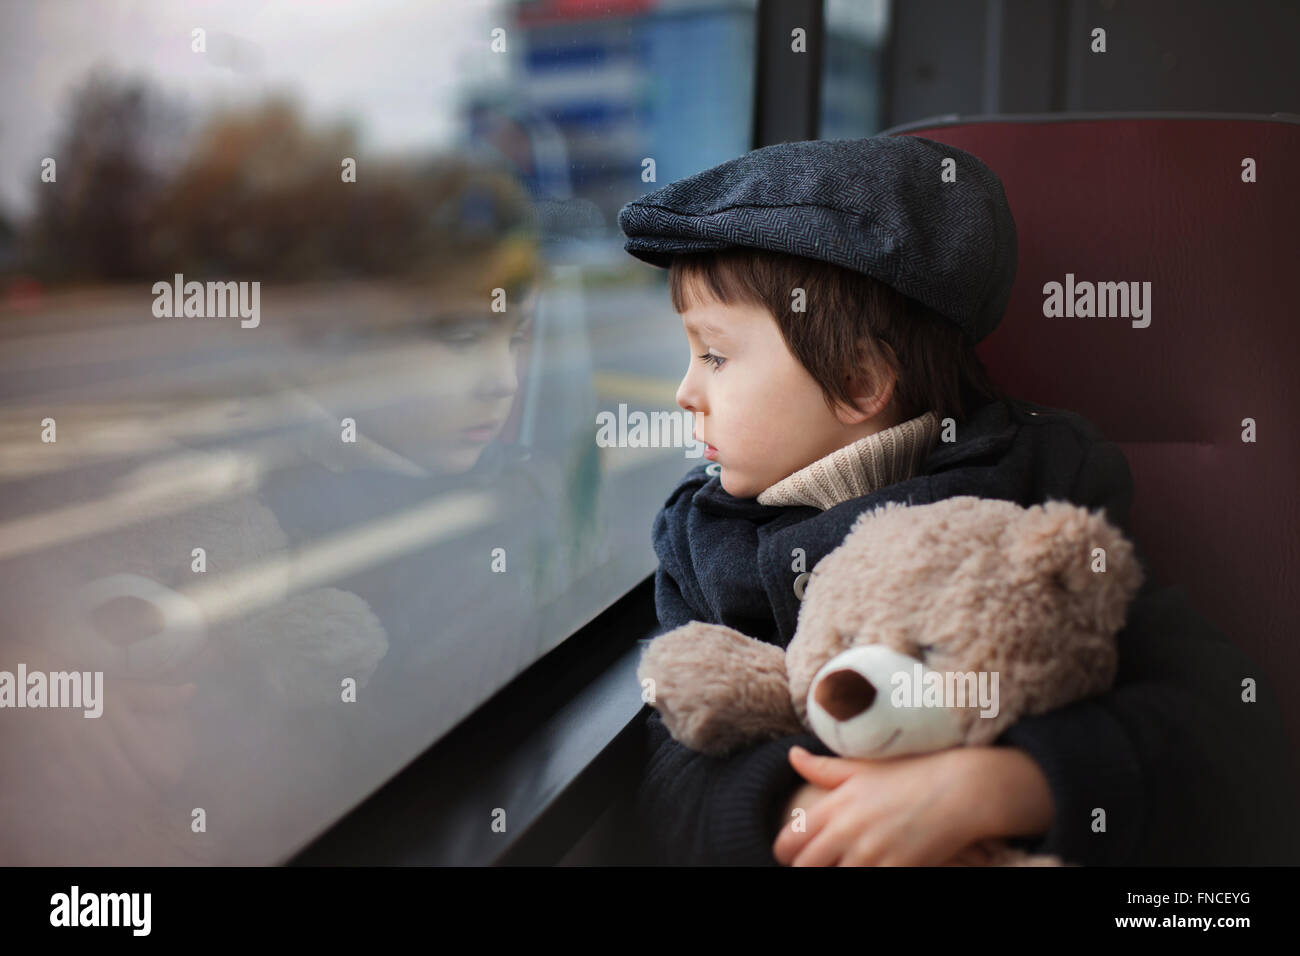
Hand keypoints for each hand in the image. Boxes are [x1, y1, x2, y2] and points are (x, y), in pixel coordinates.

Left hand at [772, 744, 1052, 865]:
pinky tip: (871, 868)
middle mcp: (847, 831)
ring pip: (834, 877)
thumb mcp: (862, 767)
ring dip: (837, 872)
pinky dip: (866, 878)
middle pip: (804, 867)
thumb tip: (793, 755)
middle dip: (806, 868)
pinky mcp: (897, 868)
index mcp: (834, 805)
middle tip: (820, 863)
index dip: (786, 853)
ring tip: (846, 863)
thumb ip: (823, 767)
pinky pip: (869, 884)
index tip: (795, 854)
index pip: (788, 841)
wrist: (959, 789)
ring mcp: (871, 853)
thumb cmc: (909, 774)